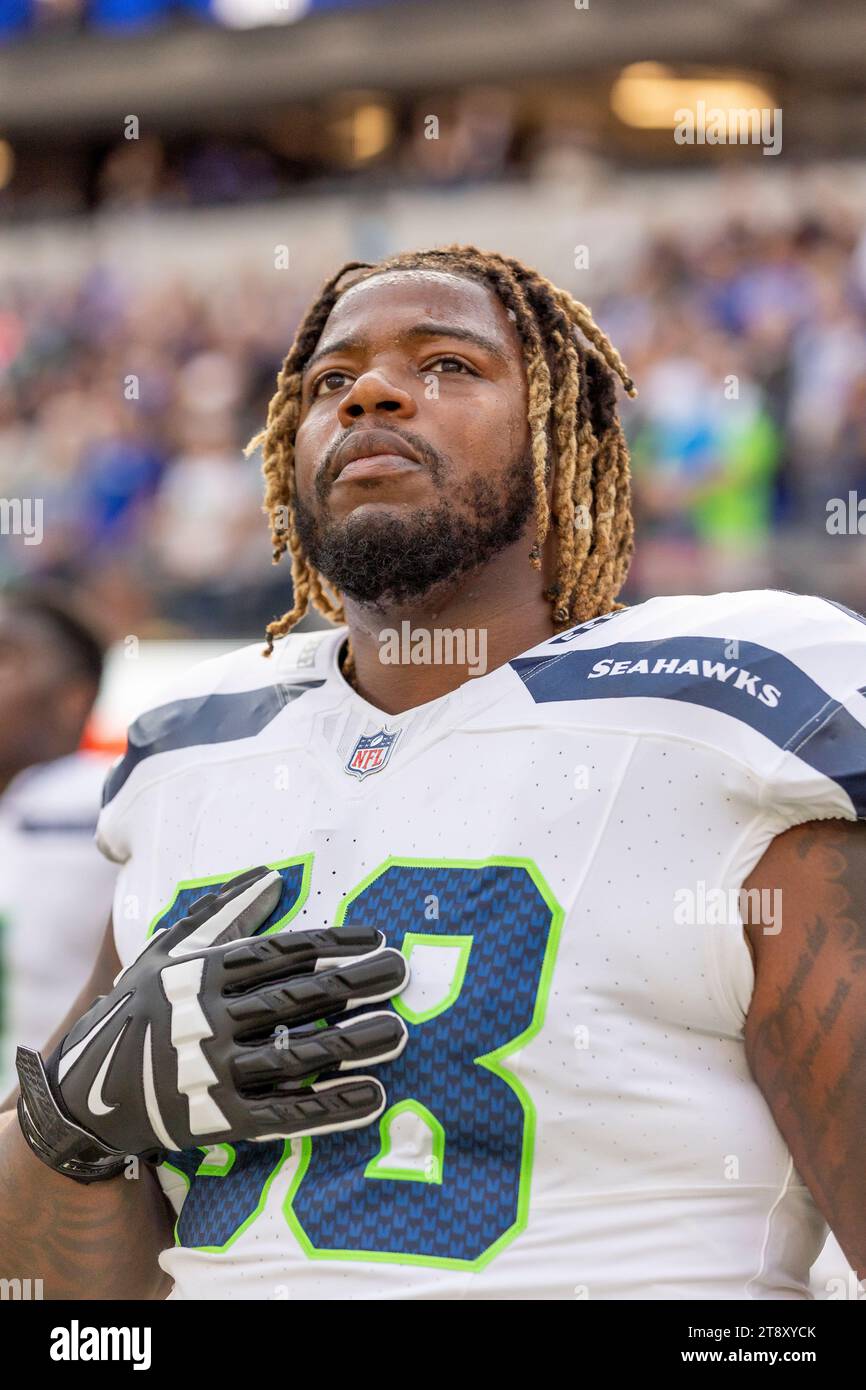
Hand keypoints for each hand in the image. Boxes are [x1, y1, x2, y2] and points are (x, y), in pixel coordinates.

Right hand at [16, 867, 407, 1180]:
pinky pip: (285, 1113)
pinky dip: (330, 1107)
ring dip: (351, 1043)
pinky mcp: (218, 1120)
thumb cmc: (139, 1006)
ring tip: (398, 1031)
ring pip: (296, 1055)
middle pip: (294, 998)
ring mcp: (212, 1073)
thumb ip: (222, 912)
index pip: (278, 953)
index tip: (377, 936)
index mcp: (198, 974)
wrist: (87, 1093)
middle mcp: (205, 1020)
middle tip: (400, 971)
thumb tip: (273, 876)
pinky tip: (372, 1095)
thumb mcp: (167, 950)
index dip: (331, 943)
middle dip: (352, 983)